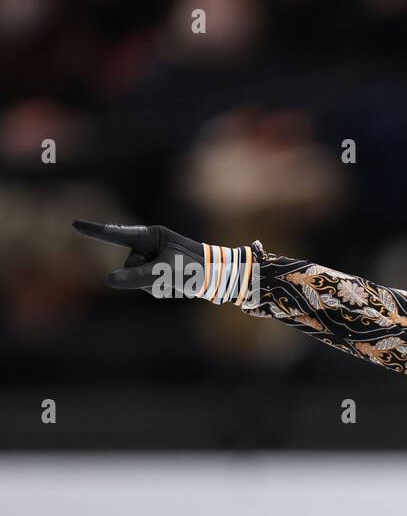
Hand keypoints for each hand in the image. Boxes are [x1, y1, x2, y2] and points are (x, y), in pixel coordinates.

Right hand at [71, 220, 254, 302]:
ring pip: (139, 281)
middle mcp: (149, 245)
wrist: (223, 277)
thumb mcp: (167, 272)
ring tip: (180, 280)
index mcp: (151, 235)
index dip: (95, 232)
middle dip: (148, 277)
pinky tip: (180, 285)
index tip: (74, 225)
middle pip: (130, 267)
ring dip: (159, 286)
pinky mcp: (159, 272)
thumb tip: (109, 281)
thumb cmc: (198, 268)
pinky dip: (165, 290)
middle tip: (174, 276)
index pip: (118, 235)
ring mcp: (153, 259)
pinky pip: (150, 287)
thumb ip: (137, 277)